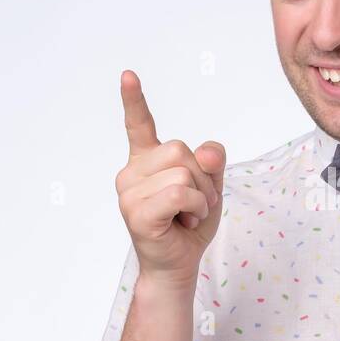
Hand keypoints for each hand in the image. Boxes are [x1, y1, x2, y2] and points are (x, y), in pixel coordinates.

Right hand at [115, 69, 225, 288]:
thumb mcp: (210, 187)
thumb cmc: (190, 225)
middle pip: (180, 149)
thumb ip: (211, 164)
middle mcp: (131, 172)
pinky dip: (195, 207)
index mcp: (145, 161)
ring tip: (188, 215)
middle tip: (194, 204)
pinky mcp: (136, 212)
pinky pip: (180, 192)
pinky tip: (185, 221)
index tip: (128, 75)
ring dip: (200, 196)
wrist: (178, 265)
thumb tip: (208, 152)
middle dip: (202, 178)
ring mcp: (129, 192)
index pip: (139, 124)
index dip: (134, 100)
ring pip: (183, 172)